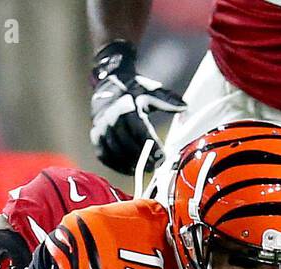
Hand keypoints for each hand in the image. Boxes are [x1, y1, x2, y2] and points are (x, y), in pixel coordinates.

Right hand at [89, 40, 185, 174]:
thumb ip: (167, 101)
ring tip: (146, 169)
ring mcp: (100, 129)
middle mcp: (109, 118)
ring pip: (116, 152)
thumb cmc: (133, 91)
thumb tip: (184, 107)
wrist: (108, 88)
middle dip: (143, 157)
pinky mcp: (96, 138)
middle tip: (156, 165)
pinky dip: (117, 165)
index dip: (151, 145)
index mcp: (125, 106)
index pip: (139, 130)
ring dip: (131, 164)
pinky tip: (130, 169)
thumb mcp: (151, 91)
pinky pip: (106, 156)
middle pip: (128, 144)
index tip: (162, 156)